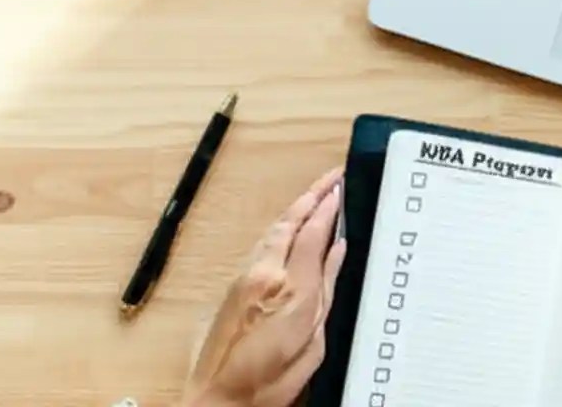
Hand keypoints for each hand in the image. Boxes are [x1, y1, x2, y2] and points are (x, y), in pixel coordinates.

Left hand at [182, 168, 346, 406]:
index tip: (343, 187)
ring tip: (316, 194)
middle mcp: (266, 275)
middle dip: (313, 196)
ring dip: (297, 209)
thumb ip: (327, 291)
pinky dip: (282, 228)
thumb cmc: (270, 383)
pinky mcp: (233, 286)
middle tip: (333, 177)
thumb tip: (338, 252)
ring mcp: (245, 277)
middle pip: (291, 222)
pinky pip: (262, 245)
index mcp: (293, 290)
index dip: (330, 207)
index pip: (315, 233)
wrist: (218, 399)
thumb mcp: (315, 342)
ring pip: (274, 230)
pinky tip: (292, 226)